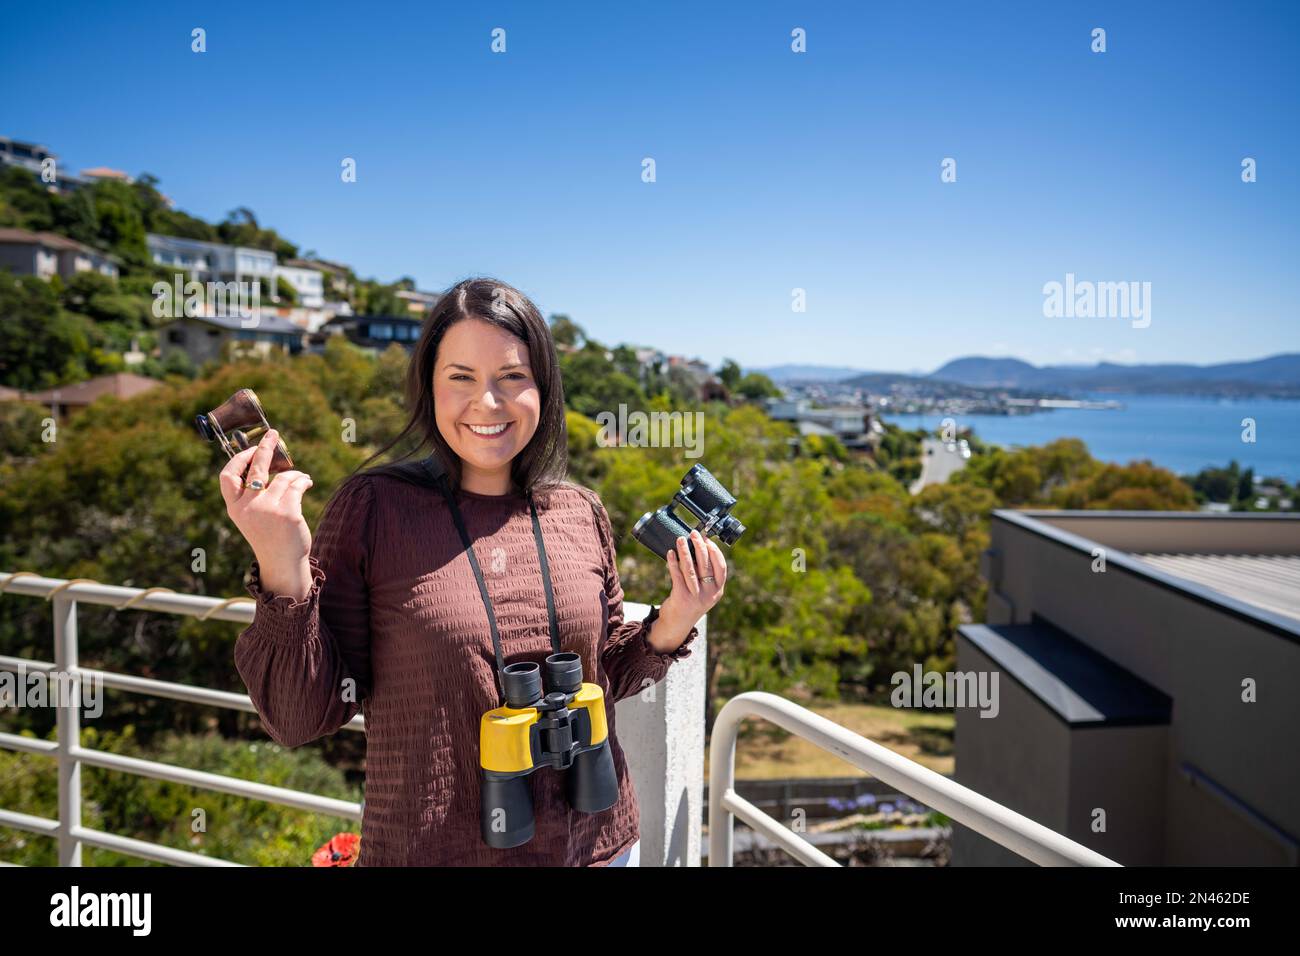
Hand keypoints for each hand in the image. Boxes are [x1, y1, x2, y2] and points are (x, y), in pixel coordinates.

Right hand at [219, 428, 314, 599]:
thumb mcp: (251, 516)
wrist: (282, 562)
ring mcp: (268, 509)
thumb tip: (265, 460)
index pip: (228, 476)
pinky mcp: (288, 512)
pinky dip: (304, 480)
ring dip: (295, 474)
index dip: (239, 459)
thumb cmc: (268, 536)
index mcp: (234, 508)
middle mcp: (248, 507)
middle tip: (274, 433)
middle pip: (257, 467)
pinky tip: (307, 481)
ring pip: (284, 477)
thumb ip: (252, 494)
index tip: (251, 448)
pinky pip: (297, 485)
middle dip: (265, 446)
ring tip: (301, 478)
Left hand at [659, 530, 726, 627]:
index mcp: (718, 590)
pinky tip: (670, 553)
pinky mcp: (681, 597)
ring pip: (690, 568)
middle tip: (693, 533)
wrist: (678, 624)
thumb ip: (706, 575)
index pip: (721, 566)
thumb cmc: (691, 602)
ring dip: (685, 551)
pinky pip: (677, 575)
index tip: (707, 539)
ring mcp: (696, 596)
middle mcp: (709, 594)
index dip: (714, 551)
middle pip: (705, 564)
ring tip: (680, 539)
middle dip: (699, 546)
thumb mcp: (705, 591)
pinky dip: (673, 562)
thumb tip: (699, 548)